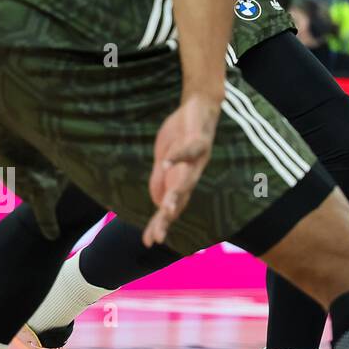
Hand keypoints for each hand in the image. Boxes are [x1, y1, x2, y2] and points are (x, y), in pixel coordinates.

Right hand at [145, 95, 220, 246]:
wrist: (199, 107)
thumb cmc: (181, 135)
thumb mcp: (165, 160)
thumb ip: (160, 181)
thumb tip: (158, 205)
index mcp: (181, 179)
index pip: (171, 206)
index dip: (161, 224)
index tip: (148, 242)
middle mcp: (192, 173)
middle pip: (180, 199)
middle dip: (168, 218)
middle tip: (159, 236)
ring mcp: (198, 158)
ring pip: (188, 179)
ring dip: (176, 193)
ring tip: (166, 209)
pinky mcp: (200, 139)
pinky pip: (190, 149)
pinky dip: (178, 156)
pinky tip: (166, 163)